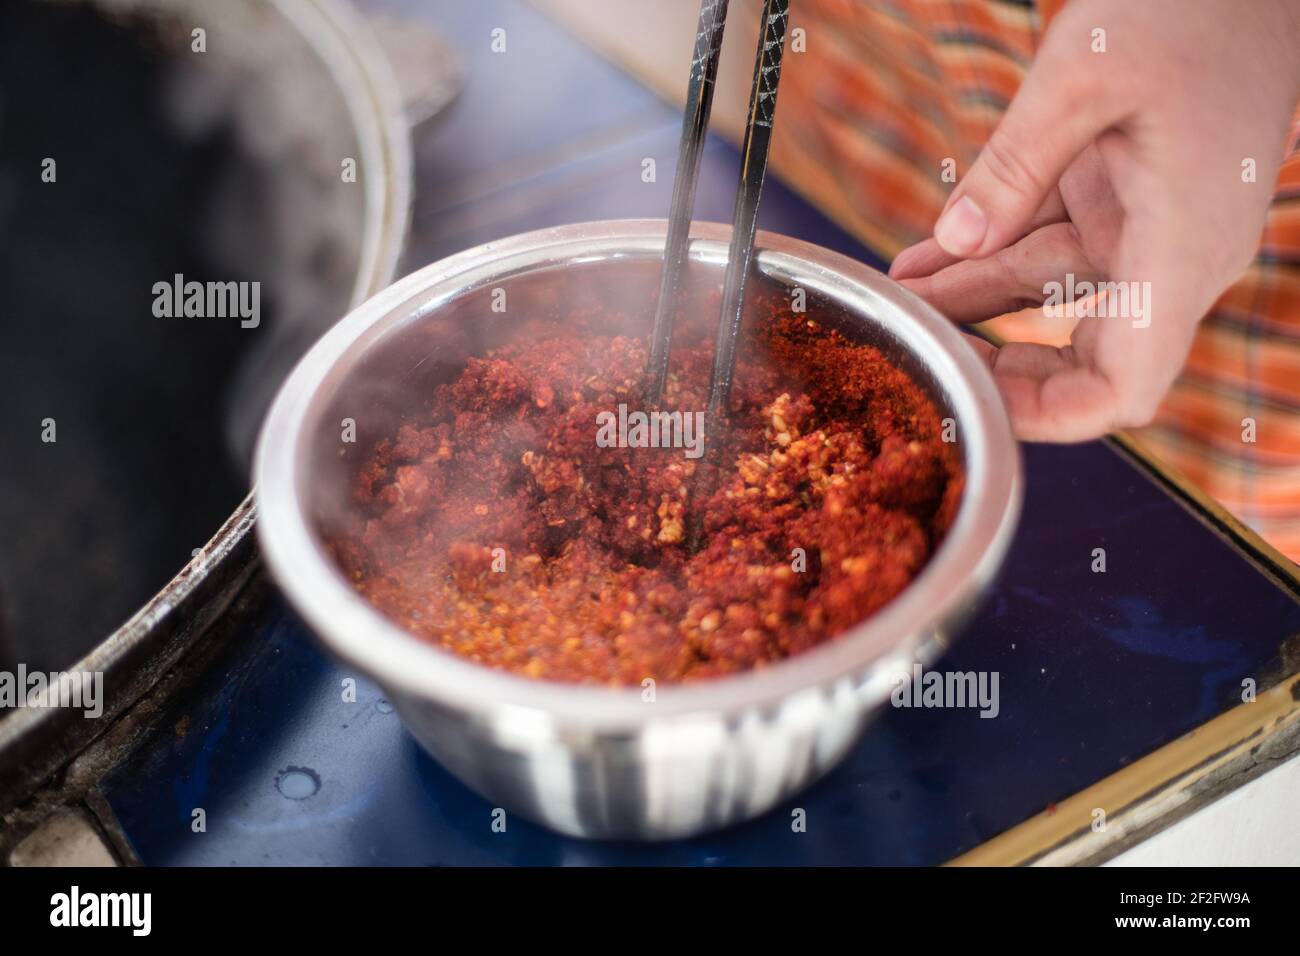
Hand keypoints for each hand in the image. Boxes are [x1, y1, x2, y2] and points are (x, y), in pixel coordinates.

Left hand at [890, 0, 1299, 440]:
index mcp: (1179, 250)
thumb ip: (1016, 165)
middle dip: (995, 364)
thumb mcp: (1085, 75)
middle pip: (1082, 360)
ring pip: (1046, 294)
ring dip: (970, 298)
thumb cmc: (1189, 9)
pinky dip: (988, 250)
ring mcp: (1148, 232)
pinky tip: (929, 254)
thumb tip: (960, 237)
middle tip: (918, 350)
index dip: (1050, 416)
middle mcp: (1170, 258)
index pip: (1123, 388)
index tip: (976, 402)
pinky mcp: (1124, 202)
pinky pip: (1046, 244)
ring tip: (899, 294)